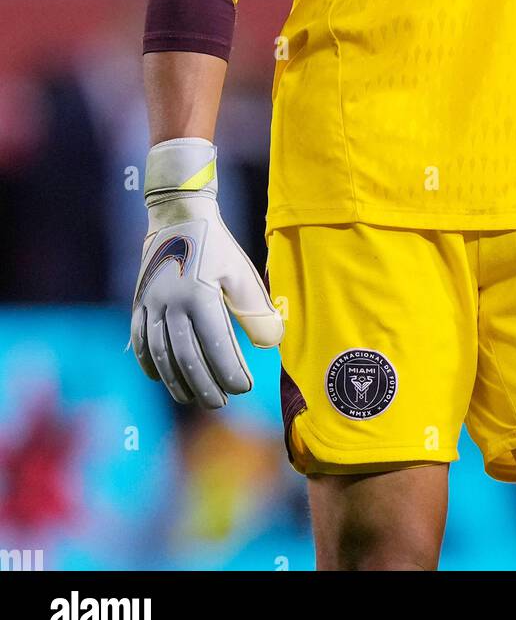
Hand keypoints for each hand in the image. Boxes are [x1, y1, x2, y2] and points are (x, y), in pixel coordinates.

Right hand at [130, 138, 283, 407]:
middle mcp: (171, 304)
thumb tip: (271, 343)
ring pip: (161, 354)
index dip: (230, 371)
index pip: (216, 346)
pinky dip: (149, 363)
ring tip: (193, 399)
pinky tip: (161, 378)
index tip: (245, 388)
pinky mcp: (139, 302)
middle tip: (221, 403)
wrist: (178, 216)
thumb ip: (256, 309)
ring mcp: (151, 304)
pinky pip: (139, 340)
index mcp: (199, 296)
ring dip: (177, 380)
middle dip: (205, 385)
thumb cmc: (217, 245)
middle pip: (187, 357)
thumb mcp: (242, 273)